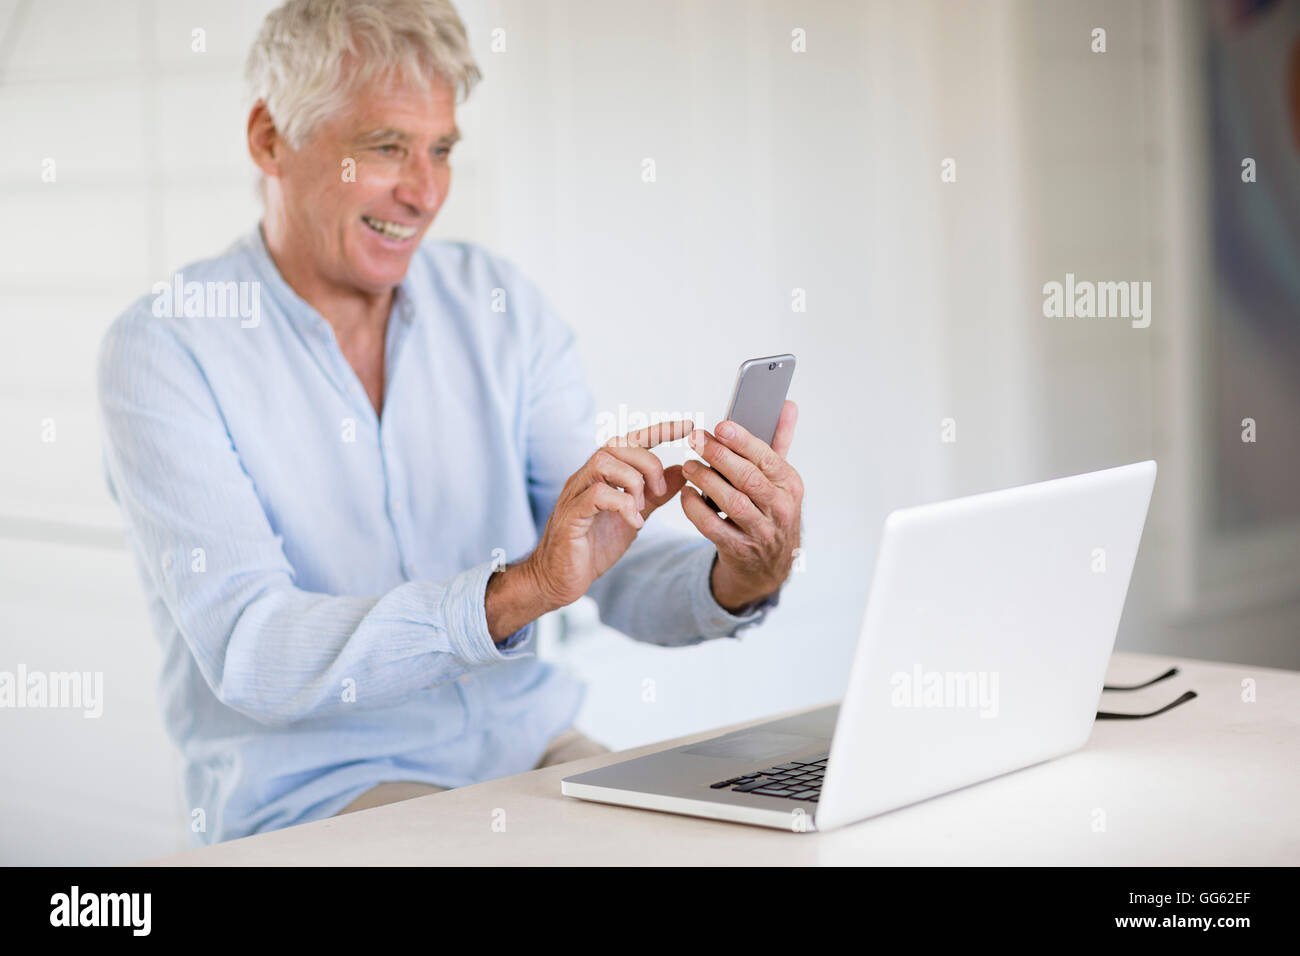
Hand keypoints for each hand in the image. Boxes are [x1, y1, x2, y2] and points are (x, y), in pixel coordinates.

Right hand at [523, 419, 692, 611]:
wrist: (560, 578)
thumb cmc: (594, 545)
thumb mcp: (635, 514)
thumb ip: (656, 493)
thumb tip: (683, 471)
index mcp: (602, 475)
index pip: (630, 440)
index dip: (659, 430)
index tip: (688, 425)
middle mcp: (585, 477)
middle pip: (616, 444)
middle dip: (647, 462)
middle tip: (659, 491)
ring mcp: (575, 494)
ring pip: (603, 462)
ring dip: (632, 481)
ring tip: (641, 507)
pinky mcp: (571, 516)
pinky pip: (596, 495)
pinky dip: (622, 504)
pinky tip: (634, 522)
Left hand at [680, 400, 802, 611]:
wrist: (769, 564)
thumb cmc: (771, 510)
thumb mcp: (781, 479)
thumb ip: (780, 441)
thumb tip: (787, 404)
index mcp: (790, 485)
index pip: (767, 458)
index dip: (743, 441)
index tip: (720, 425)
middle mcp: (779, 508)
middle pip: (748, 478)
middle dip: (719, 456)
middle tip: (696, 439)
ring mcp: (760, 531)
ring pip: (732, 502)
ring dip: (706, 481)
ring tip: (688, 465)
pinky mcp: (739, 549)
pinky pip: (713, 527)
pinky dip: (696, 510)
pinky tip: (685, 493)